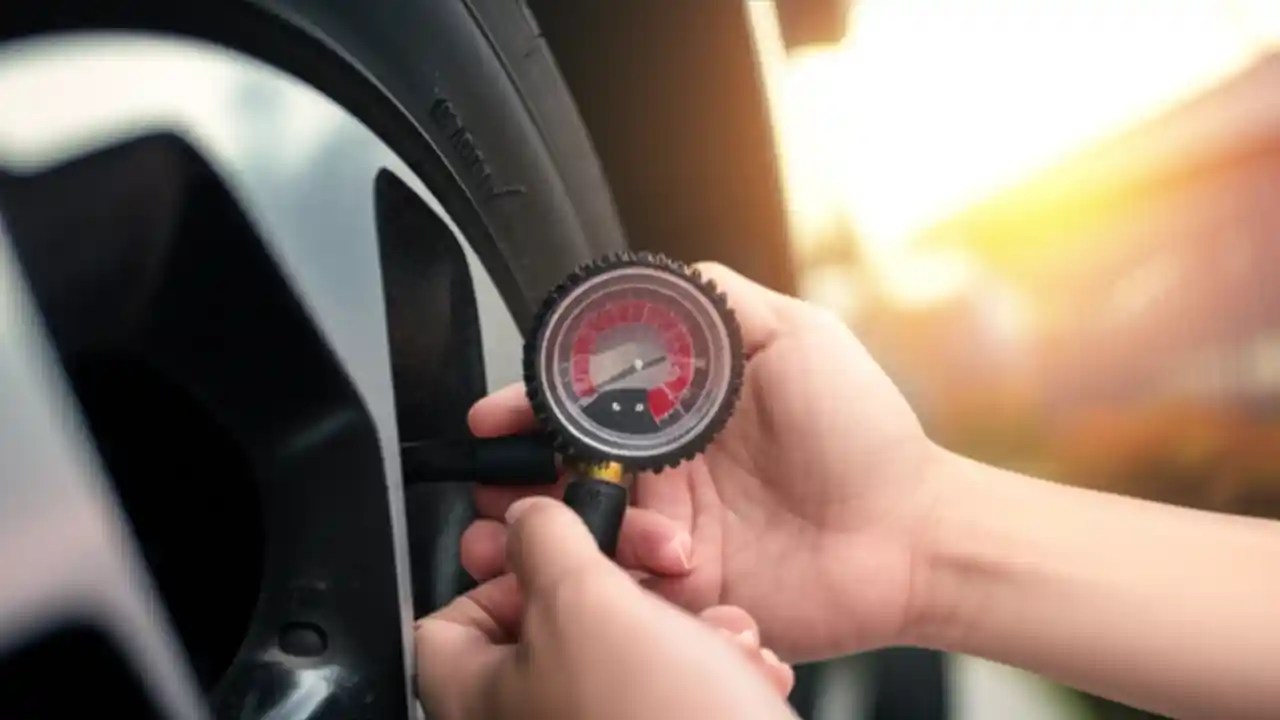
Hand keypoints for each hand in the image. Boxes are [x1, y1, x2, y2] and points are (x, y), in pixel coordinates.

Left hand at [415, 497, 796, 718]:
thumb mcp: (582, 603)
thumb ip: (543, 542)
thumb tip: (528, 517)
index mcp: (479, 698)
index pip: (452, 620)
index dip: (504, 574)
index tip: (556, 553)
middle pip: (558, 624)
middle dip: (632, 592)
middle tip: (666, 581)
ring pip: (631, 653)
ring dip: (689, 629)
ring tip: (723, 639)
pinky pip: (675, 691)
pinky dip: (714, 671)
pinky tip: (746, 673)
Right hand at [462, 263, 938, 660]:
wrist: (911, 533)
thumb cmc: (863, 434)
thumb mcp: (794, 335)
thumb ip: (718, 303)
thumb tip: (646, 284)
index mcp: (680, 414)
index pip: (584, 406)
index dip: (530, 408)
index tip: (495, 414)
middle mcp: (667, 472)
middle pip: (564, 472)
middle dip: (516, 478)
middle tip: (498, 484)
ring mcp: (673, 533)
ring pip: (580, 531)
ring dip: (543, 533)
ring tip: (526, 536)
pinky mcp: (685, 590)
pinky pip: (621, 584)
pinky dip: (603, 578)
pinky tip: (626, 565)